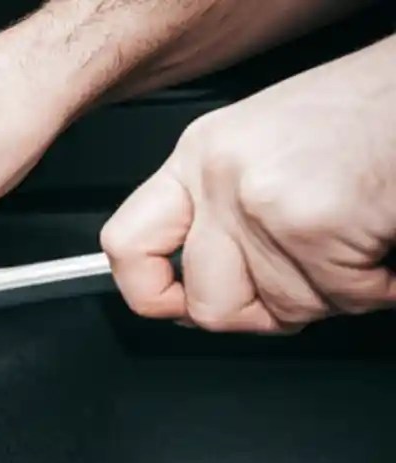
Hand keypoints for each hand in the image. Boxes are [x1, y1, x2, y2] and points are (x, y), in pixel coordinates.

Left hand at [101, 37, 395, 332]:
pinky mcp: (313, 223)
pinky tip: (382, 243)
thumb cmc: (369, 114)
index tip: (174, 306)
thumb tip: (195, 293)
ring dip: (339, 290)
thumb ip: (226, 217)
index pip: (127, 245)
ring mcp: (261, 201)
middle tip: (311, 279)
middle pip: (210, 305)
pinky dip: (379, 286)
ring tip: (358, 238)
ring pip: (286, 309)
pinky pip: (343, 298)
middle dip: (270, 312)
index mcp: (200, 156)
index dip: (149, 294)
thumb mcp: (268, 153)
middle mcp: (219, 176)